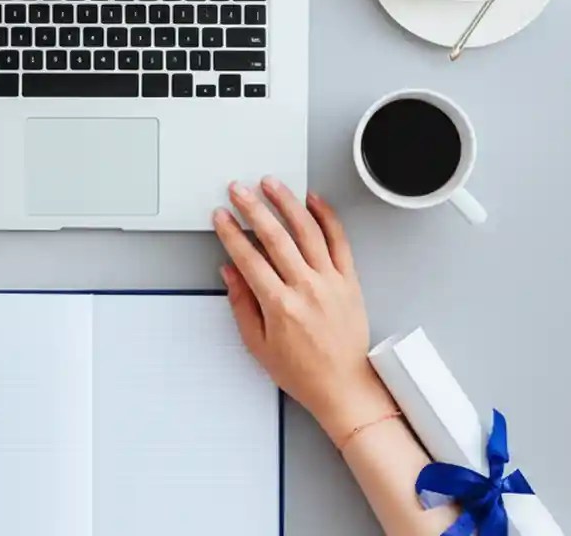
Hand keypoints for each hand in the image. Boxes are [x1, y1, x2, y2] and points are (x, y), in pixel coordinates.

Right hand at [213, 178, 396, 444]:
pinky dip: (326, 217)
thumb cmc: (302, 371)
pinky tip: (313, 200)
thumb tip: (230, 272)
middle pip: (275, 237)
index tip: (220, 218)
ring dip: (287, 202)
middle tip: (239, 190)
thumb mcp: (258, 344)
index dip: (230, 233)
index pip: (249, 258)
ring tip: (272, 184)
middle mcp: (306, 288)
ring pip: (307, 230)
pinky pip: (339, 240)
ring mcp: (330, 282)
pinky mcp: (349, 280)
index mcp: (280, 306)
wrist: (343, 385)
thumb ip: (242, 304)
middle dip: (253, 208)